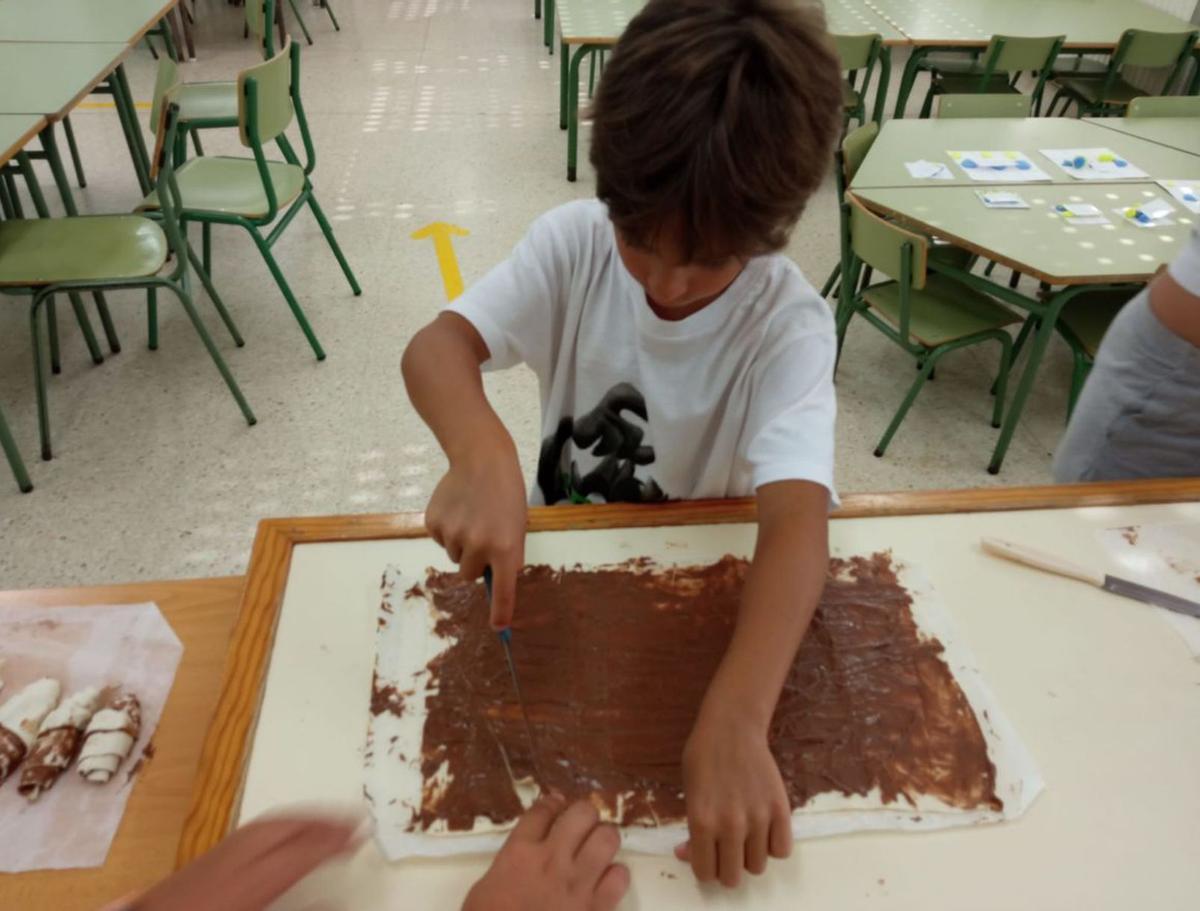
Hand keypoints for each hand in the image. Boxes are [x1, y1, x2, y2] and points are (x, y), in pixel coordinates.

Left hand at [130, 813, 362, 910]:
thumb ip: (297, 906)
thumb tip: (333, 900)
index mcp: (242, 888)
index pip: (296, 855)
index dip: (333, 840)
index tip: (362, 830)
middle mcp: (227, 864)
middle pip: (280, 828)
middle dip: (321, 820)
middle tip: (355, 821)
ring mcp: (209, 862)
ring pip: (264, 827)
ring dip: (302, 819)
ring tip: (330, 823)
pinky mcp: (199, 866)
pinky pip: (250, 834)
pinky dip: (279, 826)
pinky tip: (289, 836)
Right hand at [425, 436, 526, 626]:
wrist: (482, 459)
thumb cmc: (506, 494)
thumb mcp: (517, 526)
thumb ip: (507, 554)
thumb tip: (492, 579)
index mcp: (506, 549)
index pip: (504, 590)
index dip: (501, 611)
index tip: (500, 628)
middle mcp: (479, 546)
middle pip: (469, 574)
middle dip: (475, 561)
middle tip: (483, 534)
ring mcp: (454, 536)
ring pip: (454, 556)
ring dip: (461, 542)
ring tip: (472, 514)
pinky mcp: (434, 524)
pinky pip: (440, 539)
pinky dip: (447, 529)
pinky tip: (457, 508)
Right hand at [463, 794, 629, 910]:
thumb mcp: (485, 888)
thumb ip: (508, 862)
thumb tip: (522, 853)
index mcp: (519, 853)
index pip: (542, 810)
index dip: (552, 803)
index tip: (557, 805)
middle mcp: (552, 859)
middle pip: (582, 813)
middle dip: (583, 816)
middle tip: (580, 829)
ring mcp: (577, 883)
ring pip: (607, 838)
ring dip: (603, 841)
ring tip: (596, 850)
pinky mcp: (596, 908)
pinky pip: (620, 876)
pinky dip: (615, 876)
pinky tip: (604, 882)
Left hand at [676, 710, 792, 887]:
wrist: (732, 728)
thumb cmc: (703, 757)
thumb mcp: (689, 793)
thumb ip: (691, 829)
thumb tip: (688, 854)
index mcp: (701, 821)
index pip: (705, 872)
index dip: (704, 868)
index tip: (706, 857)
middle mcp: (731, 825)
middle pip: (732, 877)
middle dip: (726, 868)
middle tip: (725, 851)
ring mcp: (758, 818)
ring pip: (757, 866)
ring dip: (749, 857)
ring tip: (744, 836)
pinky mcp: (780, 810)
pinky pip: (782, 850)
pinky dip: (772, 846)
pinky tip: (763, 831)